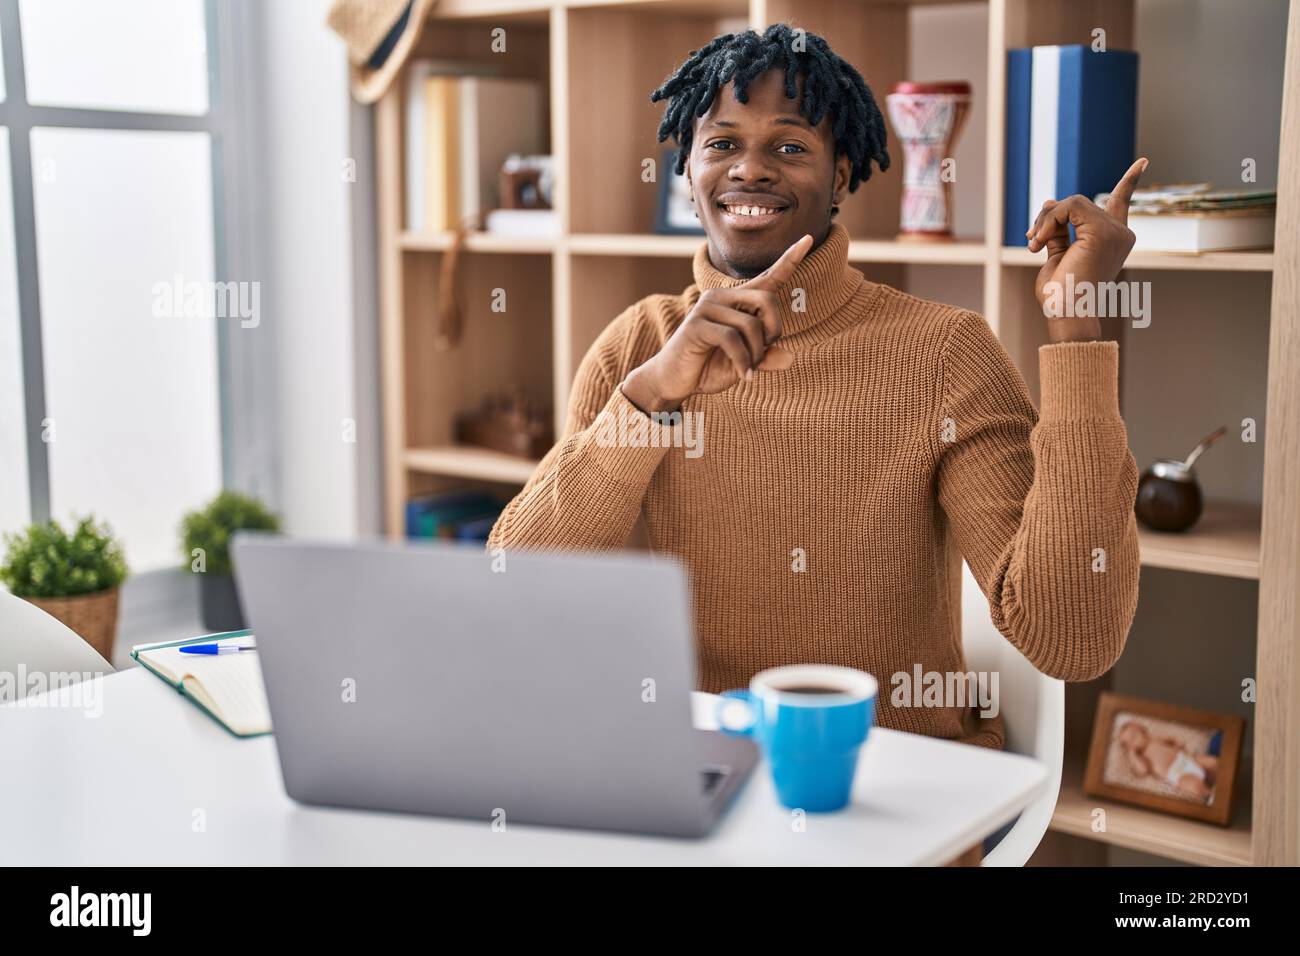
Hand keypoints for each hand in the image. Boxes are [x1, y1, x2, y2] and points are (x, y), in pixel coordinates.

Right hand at [621, 234, 810, 412]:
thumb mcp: (746, 365)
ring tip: (750, 369)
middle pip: (767, 300)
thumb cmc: (708, 368)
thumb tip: (790, 356)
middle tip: (765, 353)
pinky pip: (733, 340)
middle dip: (774, 330)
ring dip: (757, 354)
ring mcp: (707, 308)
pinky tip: (744, 376)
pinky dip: (744, 362)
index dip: (789, 260)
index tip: (808, 238)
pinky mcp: (697, 325)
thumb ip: (766, 359)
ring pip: (751, 325)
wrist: (673, 381)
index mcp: (736, 301)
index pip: (768, 278)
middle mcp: (721, 297)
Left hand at [1027, 158, 1146, 340]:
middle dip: (1049, 217)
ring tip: (1034, 246)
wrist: (1066, 313)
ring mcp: (1115, 232)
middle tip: (1031, 241)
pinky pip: (1070, 206)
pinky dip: (1049, 221)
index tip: (1142, 162)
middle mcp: (1120, 234)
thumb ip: (1059, 231)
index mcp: (1114, 240)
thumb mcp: (1058, 256)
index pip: (1121, 203)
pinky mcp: (1103, 231)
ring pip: (1072, 202)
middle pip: (1079, 203)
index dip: (1129, 182)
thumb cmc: (1061, 295)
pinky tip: (1038, 243)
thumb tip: (1051, 203)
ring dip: (1045, 221)